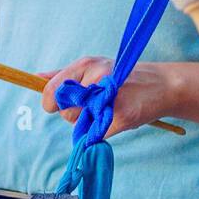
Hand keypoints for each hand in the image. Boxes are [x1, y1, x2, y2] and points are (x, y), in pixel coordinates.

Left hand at [40, 56, 175, 135]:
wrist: (163, 85)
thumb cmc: (124, 77)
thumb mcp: (94, 67)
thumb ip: (64, 74)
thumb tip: (35, 78)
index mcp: (87, 64)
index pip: (52, 91)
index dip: (50, 102)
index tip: (56, 105)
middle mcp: (96, 78)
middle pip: (65, 111)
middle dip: (74, 114)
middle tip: (94, 105)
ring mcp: (110, 97)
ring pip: (79, 125)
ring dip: (89, 123)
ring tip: (108, 109)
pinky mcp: (122, 116)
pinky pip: (96, 134)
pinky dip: (103, 131)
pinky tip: (117, 117)